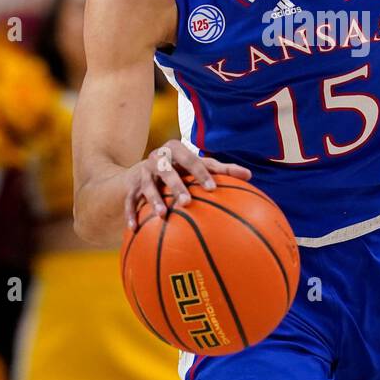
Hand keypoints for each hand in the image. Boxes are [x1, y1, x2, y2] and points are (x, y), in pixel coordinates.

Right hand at [123, 140, 251, 227]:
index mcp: (176, 150)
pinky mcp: (131, 187)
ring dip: (154, 200)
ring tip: (163, 215)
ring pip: (148, 186)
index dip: (202, 173)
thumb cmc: (180, 168)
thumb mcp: (198, 166)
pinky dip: (131, 214)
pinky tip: (134, 228)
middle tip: (187, 202)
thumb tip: (249, 176)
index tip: (212, 189)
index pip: (192, 160)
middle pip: (167, 171)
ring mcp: (142, 173)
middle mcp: (157, 158)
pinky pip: (130, 201)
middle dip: (176, 185)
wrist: (141, 169)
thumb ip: (222, 170)